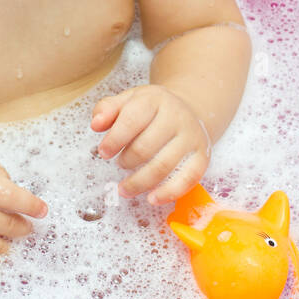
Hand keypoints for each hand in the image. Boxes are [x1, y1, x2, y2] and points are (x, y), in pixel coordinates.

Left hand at [90, 85, 210, 204]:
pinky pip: (188, 179)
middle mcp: (176, 117)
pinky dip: (169, 193)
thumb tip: (96, 124)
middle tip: (118, 164)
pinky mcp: (202, 156)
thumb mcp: (129, 100)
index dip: (114, 139)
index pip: (132, 120)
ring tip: (124, 188)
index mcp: (155, 100)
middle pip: (146, 146)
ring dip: (139, 182)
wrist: (190, 109)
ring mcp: (191, 138)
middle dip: (126, 161)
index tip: (103, 152)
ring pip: (163, 166)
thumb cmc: (153, 109)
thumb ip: (107, 109)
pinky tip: (152, 199)